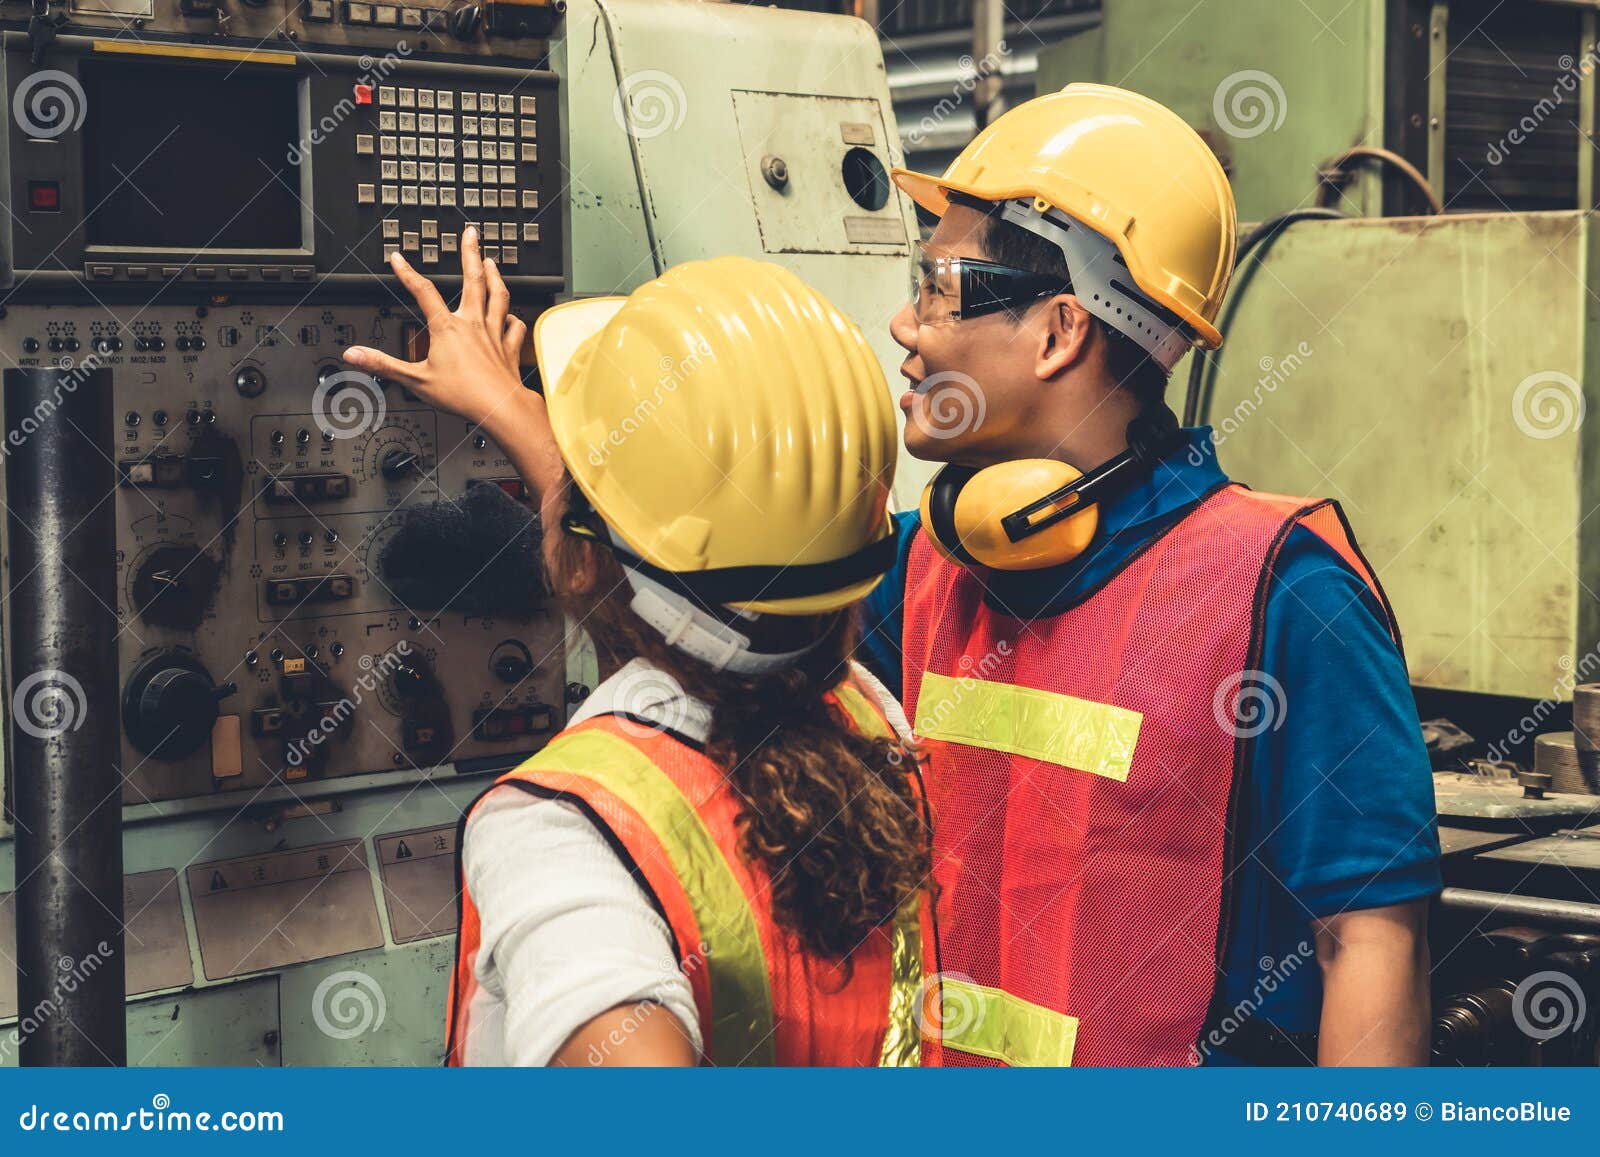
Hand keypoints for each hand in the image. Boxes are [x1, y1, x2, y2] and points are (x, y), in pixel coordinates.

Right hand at [343, 227, 533, 438]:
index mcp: (447, 328)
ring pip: (498, 296)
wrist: (500, 407)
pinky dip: (514, 318)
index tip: (398, 257)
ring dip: (495, 276)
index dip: (408, 272)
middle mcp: (473, 324)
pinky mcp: (509, 347)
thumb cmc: (463, 395)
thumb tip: (355, 355)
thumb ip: (384, 364)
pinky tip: (512, 315)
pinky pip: (515, 327)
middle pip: (472, 280)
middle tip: (470, 233)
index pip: (423, 292)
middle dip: (470, 252)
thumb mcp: (416, 380)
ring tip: (491, 261)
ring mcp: (494, 333)